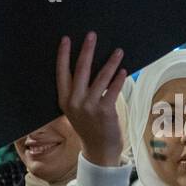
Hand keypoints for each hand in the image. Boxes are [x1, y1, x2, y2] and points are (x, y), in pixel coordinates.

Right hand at [56, 33, 125, 167]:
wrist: (99, 150)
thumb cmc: (89, 126)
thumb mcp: (77, 109)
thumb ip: (79, 91)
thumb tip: (91, 66)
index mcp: (65, 99)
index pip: (62, 72)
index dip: (63, 55)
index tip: (66, 39)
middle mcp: (75, 102)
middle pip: (80, 70)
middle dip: (87, 50)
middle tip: (92, 35)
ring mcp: (90, 107)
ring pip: (101, 77)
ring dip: (110, 62)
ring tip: (118, 51)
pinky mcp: (105, 111)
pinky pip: (113, 89)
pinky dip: (119, 78)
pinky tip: (123, 70)